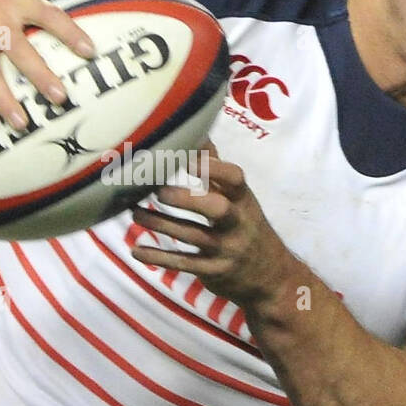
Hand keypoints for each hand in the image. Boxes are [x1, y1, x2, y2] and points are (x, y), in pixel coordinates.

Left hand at [129, 143, 298, 309]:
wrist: (270, 277)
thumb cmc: (245, 225)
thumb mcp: (239, 198)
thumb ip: (216, 167)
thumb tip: (197, 129)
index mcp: (243, 199)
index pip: (234, 178)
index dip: (212, 167)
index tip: (185, 158)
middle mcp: (237, 222)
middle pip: (216, 208)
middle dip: (186, 198)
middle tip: (157, 191)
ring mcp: (226, 249)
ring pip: (192, 235)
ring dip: (160, 224)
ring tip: (135, 213)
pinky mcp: (214, 271)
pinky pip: (184, 263)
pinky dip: (159, 257)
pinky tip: (136, 250)